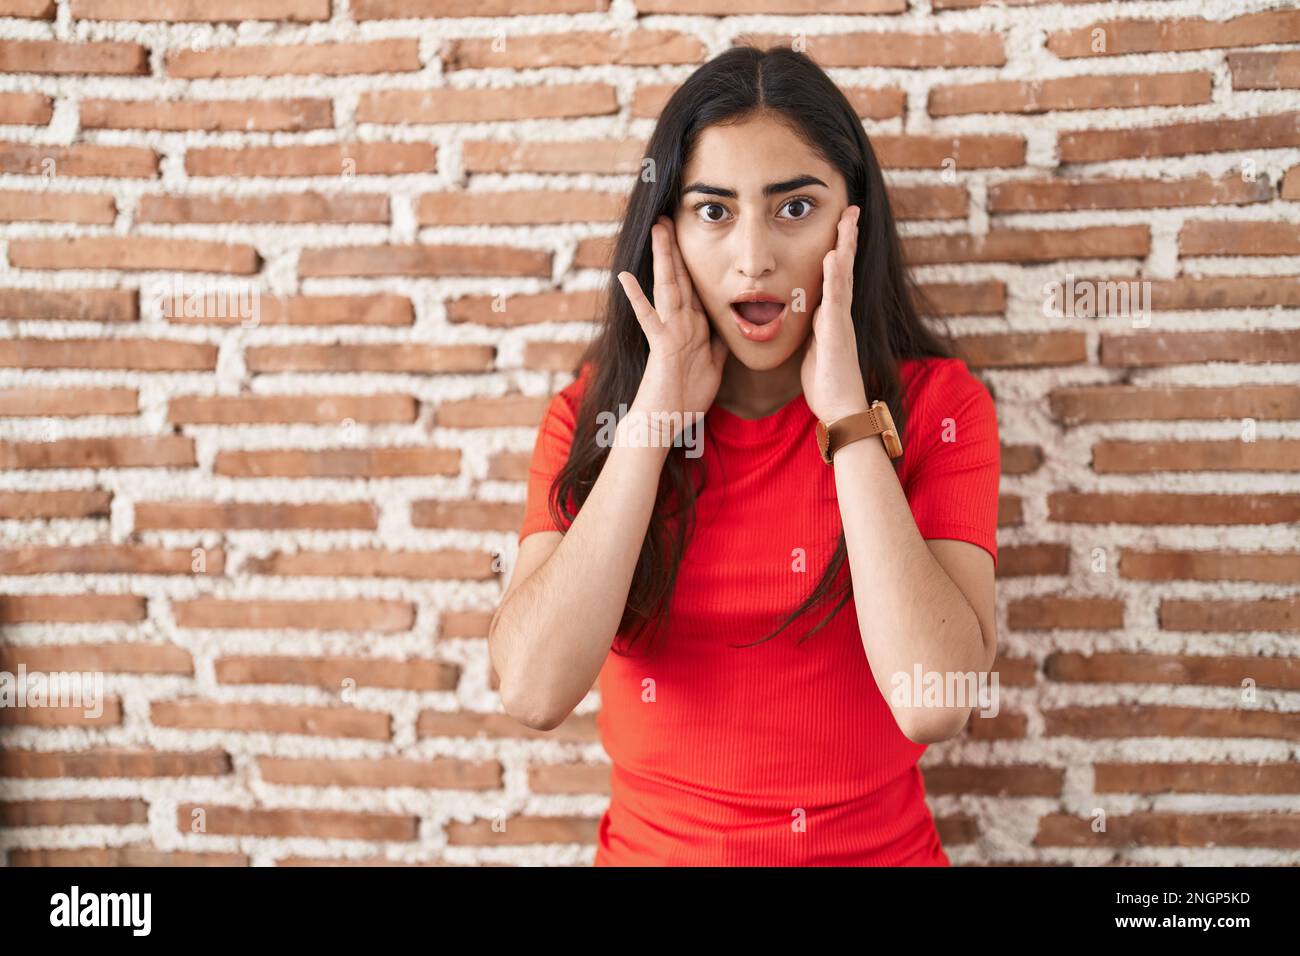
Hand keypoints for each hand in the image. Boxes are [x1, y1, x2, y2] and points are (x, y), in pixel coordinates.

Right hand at [616, 215, 728, 442]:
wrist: (665, 422)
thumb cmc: (685, 398)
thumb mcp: (713, 366)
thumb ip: (719, 343)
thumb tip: (731, 325)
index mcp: (693, 327)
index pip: (695, 286)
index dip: (695, 261)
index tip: (692, 237)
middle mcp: (679, 323)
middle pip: (679, 278)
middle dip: (675, 248)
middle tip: (669, 217)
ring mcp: (669, 332)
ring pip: (667, 288)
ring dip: (662, 258)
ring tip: (657, 230)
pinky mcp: (661, 345)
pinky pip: (649, 318)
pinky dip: (637, 298)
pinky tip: (626, 277)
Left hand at [800, 204, 869, 422]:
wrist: (841, 408)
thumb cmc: (826, 382)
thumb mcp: (813, 349)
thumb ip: (812, 330)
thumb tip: (804, 322)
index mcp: (831, 315)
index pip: (834, 275)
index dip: (837, 249)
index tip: (839, 223)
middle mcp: (839, 313)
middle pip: (845, 267)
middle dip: (847, 238)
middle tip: (851, 209)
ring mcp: (840, 321)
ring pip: (844, 277)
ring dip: (846, 247)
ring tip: (847, 219)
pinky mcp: (837, 333)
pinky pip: (837, 300)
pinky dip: (836, 277)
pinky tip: (834, 257)